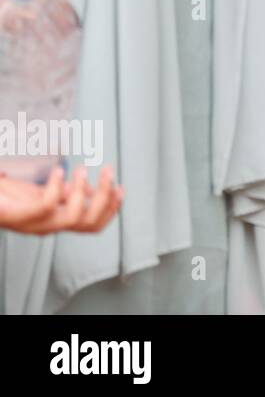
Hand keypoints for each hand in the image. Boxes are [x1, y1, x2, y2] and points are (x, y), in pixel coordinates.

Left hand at [0, 166, 122, 234]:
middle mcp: (49, 228)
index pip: (94, 225)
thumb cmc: (9, 197)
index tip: (121, 188)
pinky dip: (56, 187)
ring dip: (83, 191)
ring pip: (73, 217)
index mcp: (57, 222)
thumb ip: (68, 193)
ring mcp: (35, 225)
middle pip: (89, 222)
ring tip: (82, 168)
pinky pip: (46, 206)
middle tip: (108, 171)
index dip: (112, 210)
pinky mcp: (20, 216)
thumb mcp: (45, 192)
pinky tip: (58, 170)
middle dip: (104, 197)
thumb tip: (91, 190)